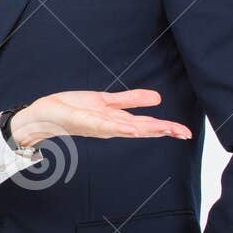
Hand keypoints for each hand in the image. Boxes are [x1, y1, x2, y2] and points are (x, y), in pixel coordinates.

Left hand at [9, 89, 192, 147]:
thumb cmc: (73, 109)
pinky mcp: (85, 121)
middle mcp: (110, 126)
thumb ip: (131, 100)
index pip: (146, 125)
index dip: (166, 128)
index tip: (187, 132)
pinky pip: (104, 125)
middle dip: (162, 130)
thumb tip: (158, 98)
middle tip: (185, 133)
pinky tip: (132, 129)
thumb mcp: (106, 101)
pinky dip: (119, 127)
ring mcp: (98, 125)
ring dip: (145, 130)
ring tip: (166, 129)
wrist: (45, 115)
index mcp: (117, 121)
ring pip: (126, 128)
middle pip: (140, 129)